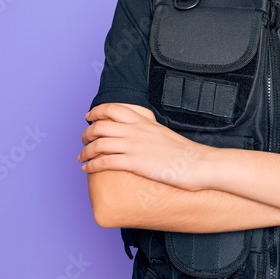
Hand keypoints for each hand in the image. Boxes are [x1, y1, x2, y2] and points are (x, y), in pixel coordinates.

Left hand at [79, 103, 210, 189]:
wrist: (198, 163)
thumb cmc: (185, 152)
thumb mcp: (164, 133)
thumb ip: (149, 132)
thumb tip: (143, 137)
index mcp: (143, 122)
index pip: (113, 109)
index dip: (97, 112)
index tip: (89, 117)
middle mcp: (135, 131)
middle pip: (100, 126)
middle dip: (87, 133)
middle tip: (83, 140)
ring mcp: (134, 147)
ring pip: (99, 144)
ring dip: (85, 151)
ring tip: (81, 157)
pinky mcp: (135, 163)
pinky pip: (105, 161)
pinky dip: (92, 164)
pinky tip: (87, 168)